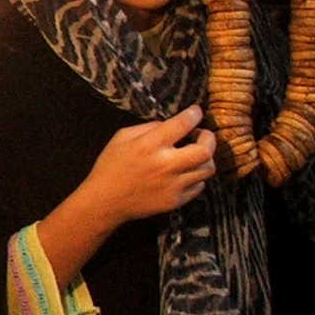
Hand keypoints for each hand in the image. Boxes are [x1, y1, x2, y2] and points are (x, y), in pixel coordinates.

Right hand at [85, 105, 216, 221]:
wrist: (105, 202)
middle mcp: (165, 165)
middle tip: (202, 136)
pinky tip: (184, 173)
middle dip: (209, 138)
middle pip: (205, 150)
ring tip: (194, 155)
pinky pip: (199, 186)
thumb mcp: (122, 136)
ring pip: (207, 169)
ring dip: (205, 158)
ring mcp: (172, 185)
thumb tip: (172, 124)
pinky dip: (196, 176)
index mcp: (149, 145)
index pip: (184, 123)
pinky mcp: (175, 201)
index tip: (195, 112)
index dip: (194, 113)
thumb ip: (148, 127)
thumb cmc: (111, 166)